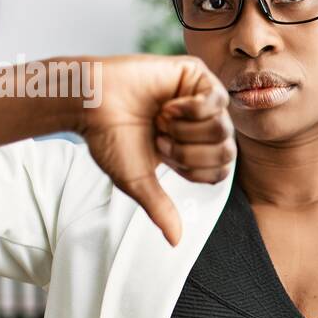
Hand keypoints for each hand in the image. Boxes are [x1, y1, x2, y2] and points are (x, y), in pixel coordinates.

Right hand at [74, 54, 234, 246]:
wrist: (89, 103)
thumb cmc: (110, 138)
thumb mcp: (138, 181)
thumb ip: (161, 209)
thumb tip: (176, 242)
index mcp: (193, 148)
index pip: (220, 171)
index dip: (192, 169)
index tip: (162, 156)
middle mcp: (202, 124)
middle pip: (227, 152)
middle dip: (188, 152)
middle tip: (161, 138)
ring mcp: (202, 98)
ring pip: (223, 128)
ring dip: (186, 130)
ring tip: (161, 119)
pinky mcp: (197, 74)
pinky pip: (217, 100)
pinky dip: (190, 108)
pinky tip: (168, 104)